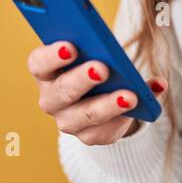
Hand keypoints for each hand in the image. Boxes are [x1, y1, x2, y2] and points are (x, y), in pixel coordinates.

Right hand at [27, 41, 166, 144]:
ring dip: (109, 105)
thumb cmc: (94, 66)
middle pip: (62, 91)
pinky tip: (142, 105)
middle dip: (83, 79)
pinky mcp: (89, 136)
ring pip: (86, 115)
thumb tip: (121, 52)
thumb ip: (104, 49)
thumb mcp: (95, 54)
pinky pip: (106, 130)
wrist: (102, 96)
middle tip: (103, 68)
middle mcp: (51, 99)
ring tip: (131, 96)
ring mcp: (68, 120)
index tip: (71, 46)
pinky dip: (126, 117)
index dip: (52, 56)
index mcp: (46, 72)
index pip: (39, 63)